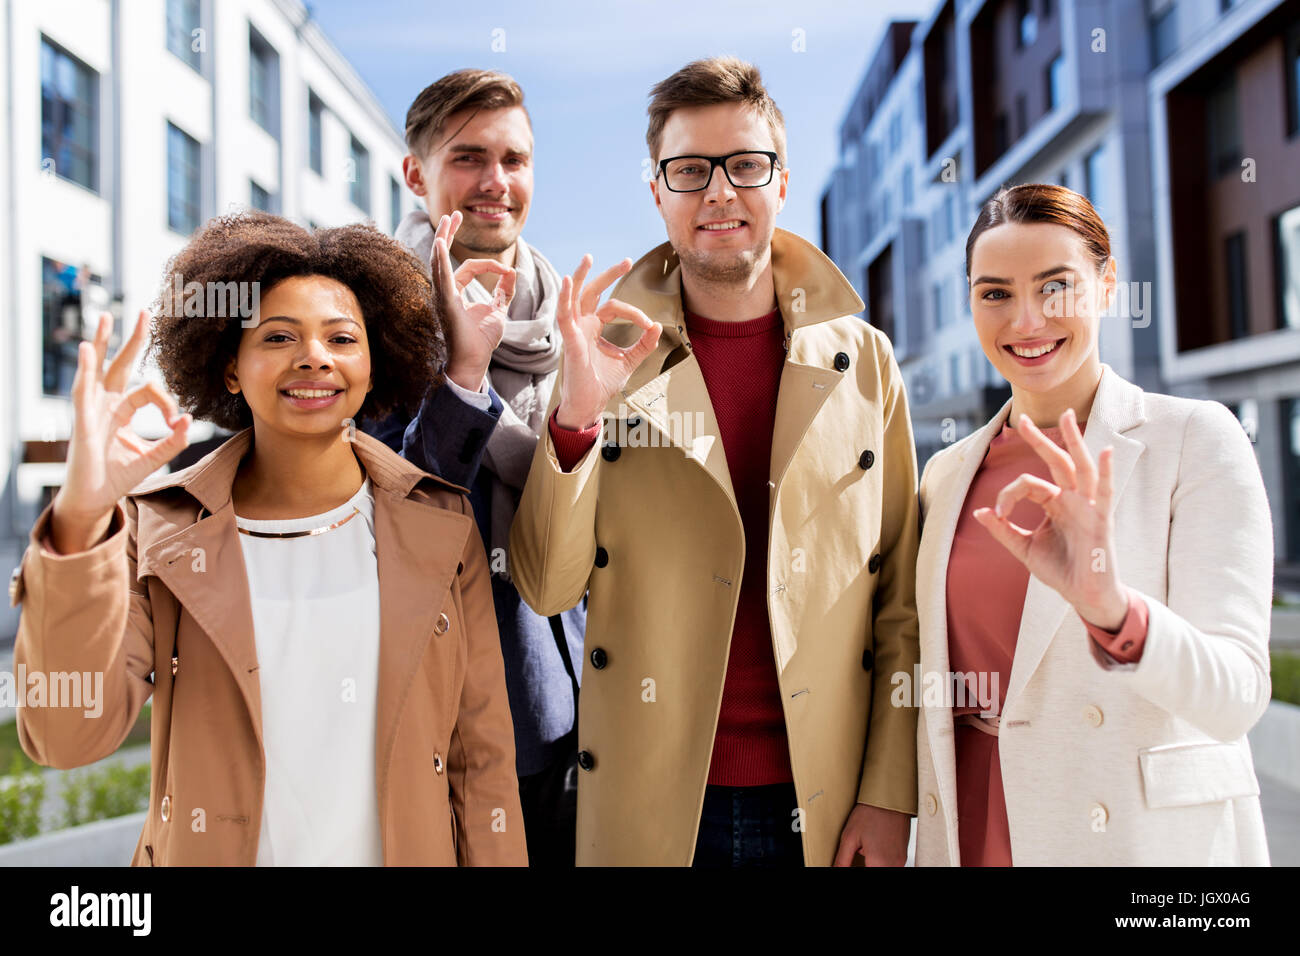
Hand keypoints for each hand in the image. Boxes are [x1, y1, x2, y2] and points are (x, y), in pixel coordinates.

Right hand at [49, 312, 190, 554]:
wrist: (95, 499)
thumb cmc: (117, 476)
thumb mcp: (153, 458)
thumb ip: (172, 442)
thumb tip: (189, 421)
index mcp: (122, 410)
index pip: (148, 390)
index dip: (166, 401)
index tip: (176, 421)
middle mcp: (106, 404)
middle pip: (120, 364)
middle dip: (132, 339)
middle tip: (143, 312)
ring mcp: (92, 409)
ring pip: (98, 369)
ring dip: (102, 343)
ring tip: (105, 317)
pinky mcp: (82, 420)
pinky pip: (84, 390)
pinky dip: (86, 369)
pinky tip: (89, 349)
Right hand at [430, 211, 516, 391]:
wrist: (475, 361)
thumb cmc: (481, 341)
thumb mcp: (498, 310)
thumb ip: (504, 292)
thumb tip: (513, 272)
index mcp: (455, 293)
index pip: (468, 268)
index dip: (490, 265)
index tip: (507, 271)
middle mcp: (445, 292)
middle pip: (444, 256)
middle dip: (448, 234)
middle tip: (453, 214)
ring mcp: (442, 296)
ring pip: (439, 262)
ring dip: (443, 239)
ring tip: (446, 220)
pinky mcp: (445, 302)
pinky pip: (441, 277)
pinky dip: (440, 259)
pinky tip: (440, 242)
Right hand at [553, 255, 661, 429]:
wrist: (590, 405)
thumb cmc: (603, 383)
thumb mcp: (630, 360)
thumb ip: (644, 344)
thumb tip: (659, 326)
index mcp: (594, 327)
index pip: (614, 307)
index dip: (635, 313)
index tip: (650, 326)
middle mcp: (583, 325)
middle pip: (592, 292)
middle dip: (609, 275)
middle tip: (628, 261)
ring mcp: (574, 331)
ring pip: (575, 297)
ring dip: (580, 277)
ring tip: (588, 258)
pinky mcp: (570, 341)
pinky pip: (564, 315)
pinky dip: (564, 297)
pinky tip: (567, 280)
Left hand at [833, 803, 909, 865]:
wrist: (889, 799)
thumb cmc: (870, 813)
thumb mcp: (849, 837)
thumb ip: (842, 860)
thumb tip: (835, 869)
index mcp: (878, 863)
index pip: (866, 874)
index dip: (857, 867)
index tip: (854, 859)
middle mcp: (893, 865)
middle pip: (875, 871)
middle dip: (866, 865)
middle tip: (860, 851)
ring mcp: (900, 861)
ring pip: (884, 869)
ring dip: (874, 864)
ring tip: (868, 847)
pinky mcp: (903, 855)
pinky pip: (891, 865)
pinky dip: (881, 861)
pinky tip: (875, 846)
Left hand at [972, 408, 1128, 630]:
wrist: (1085, 597)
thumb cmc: (1061, 571)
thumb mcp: (1024, 548)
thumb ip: (1003, 530)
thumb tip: (980, 512)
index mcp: (1054, 504)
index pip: (1028, 485)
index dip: (1008, 495)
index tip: (997, 516)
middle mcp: (1072, 500)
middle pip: (1057, 462)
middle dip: (1041, 440)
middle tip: (1023, 420)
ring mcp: (1088, 507)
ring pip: (1080, 468)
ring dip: (1074, 442)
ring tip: (1067, 416)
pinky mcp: (1101, 520)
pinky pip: (1105, 492)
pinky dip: (1107, 471)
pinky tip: (1106, 452)